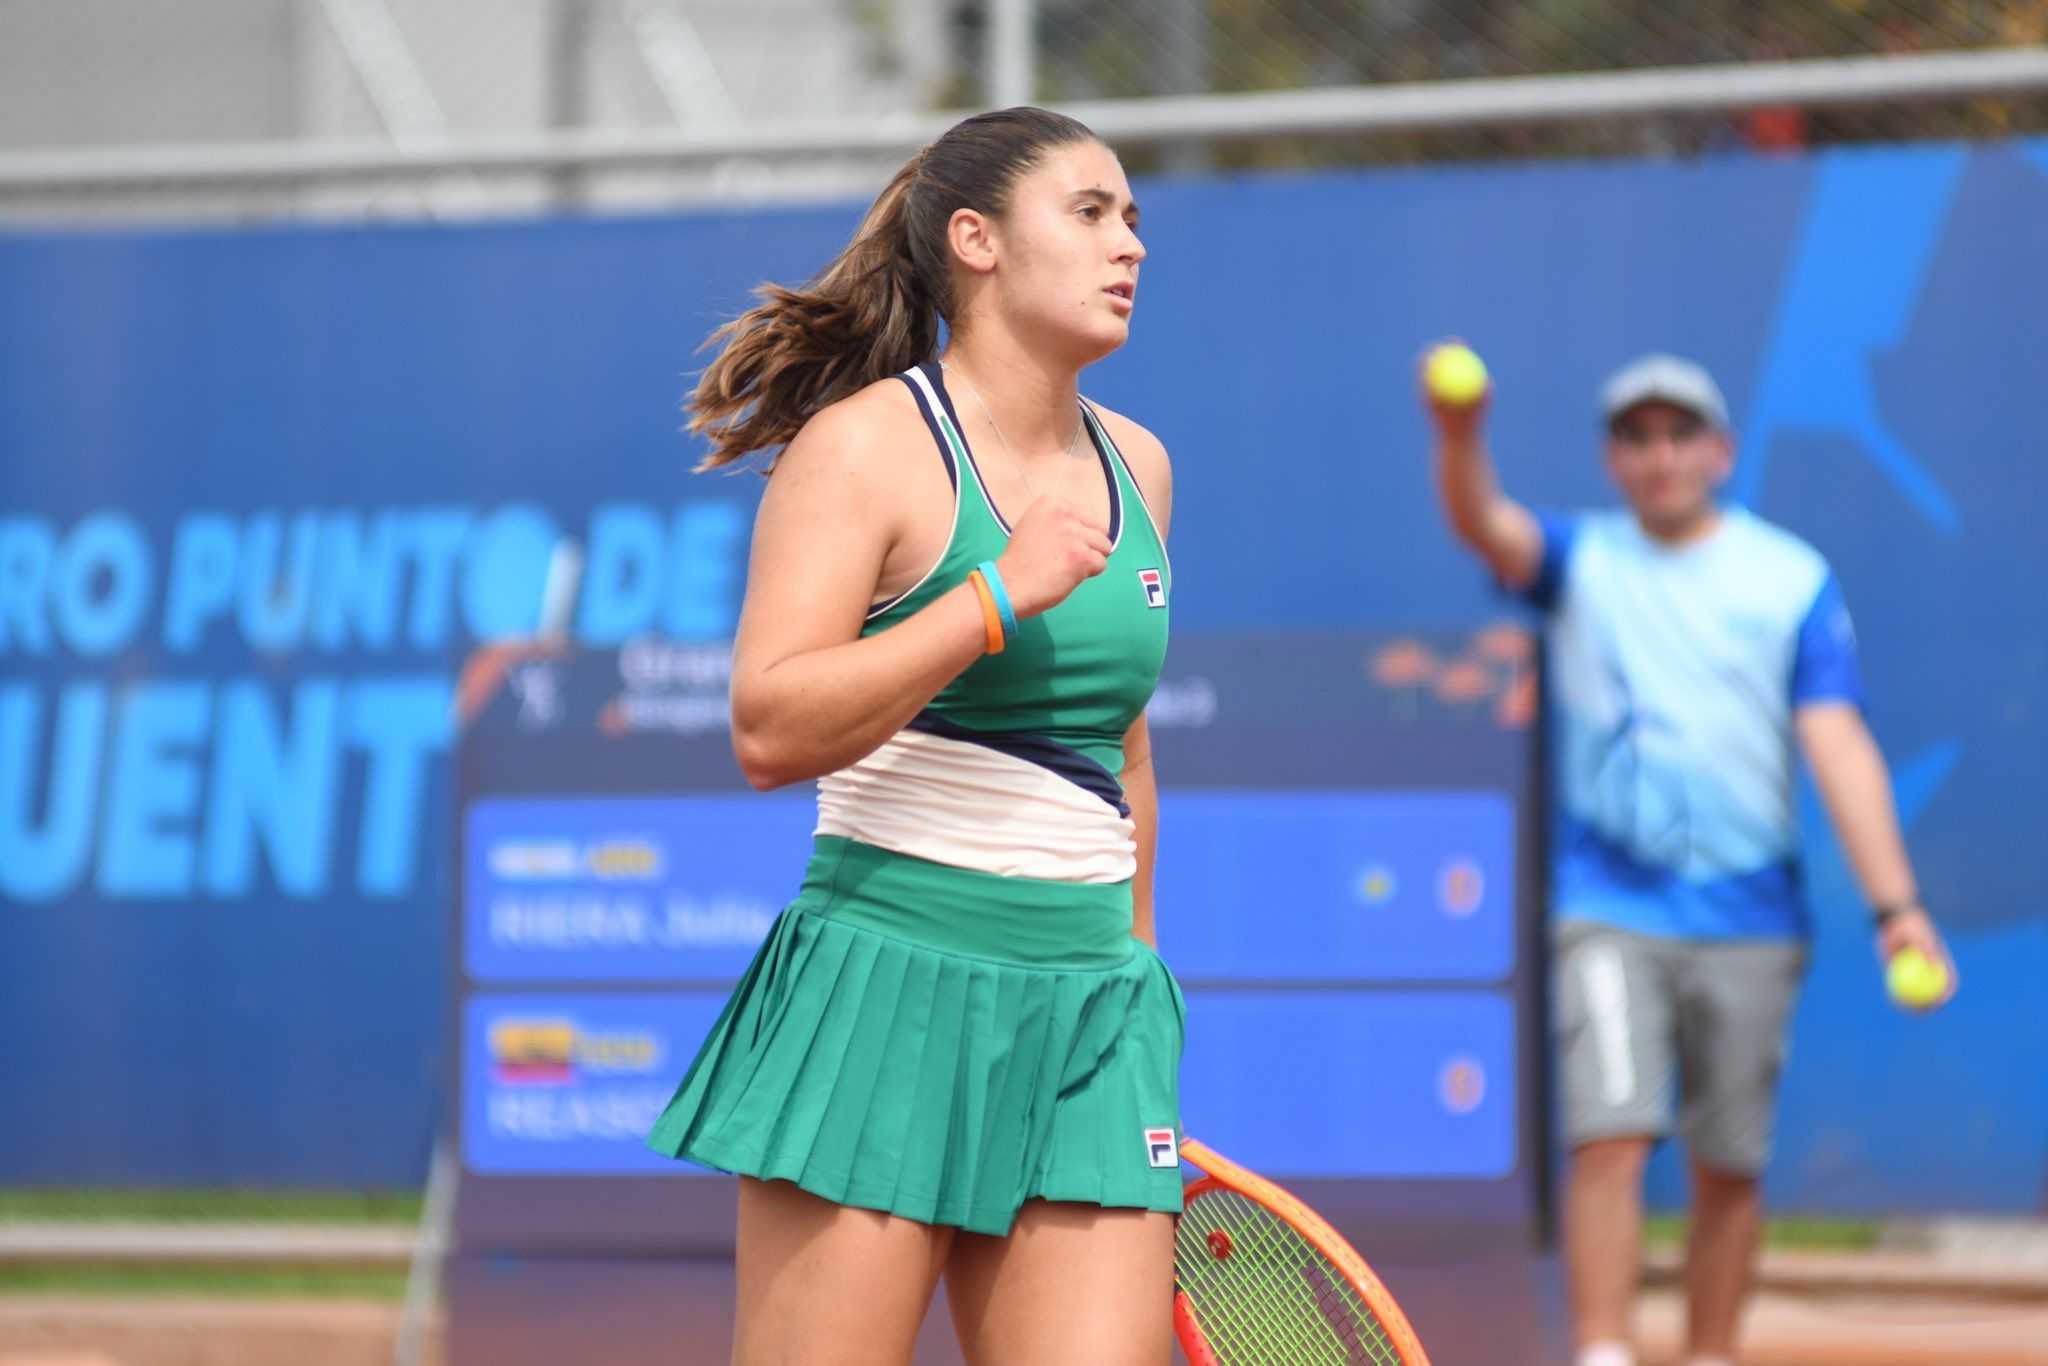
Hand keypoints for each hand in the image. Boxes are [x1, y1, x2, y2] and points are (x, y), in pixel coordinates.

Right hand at [995, 496, 1111, 618]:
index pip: (1088, 514)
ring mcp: (1074, 534)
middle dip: (1091, 544)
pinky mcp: (1082, 556)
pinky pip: (1101, 564)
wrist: (1008, 584)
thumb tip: (1085, 527)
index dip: (1080, 532)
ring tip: (1068, 567)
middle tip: (1069, 557)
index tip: (1061, 544)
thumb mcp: (1033, 524)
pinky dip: (1089, 574)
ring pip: (1104, 546)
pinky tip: (1068, 576)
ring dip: (1091, 559)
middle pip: (1101, 528)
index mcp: (1052, 502)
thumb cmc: (1020, 560)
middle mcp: (1065, 513)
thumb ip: (1057, 520)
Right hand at [1418, 347, 1489, 441]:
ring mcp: (1434, 386)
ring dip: (1423, 364)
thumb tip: (1486, 378)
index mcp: (1461, 370)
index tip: (1454, 342)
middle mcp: (1446, 375)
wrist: (1460, 433)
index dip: (1456, 344)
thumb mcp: (1483, 401)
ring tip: (1425, 363)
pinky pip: (1420, 388)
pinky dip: (1421, 384)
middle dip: (1434, 350)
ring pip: (1426, 372)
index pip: (1458, 352)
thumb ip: (1485, 389)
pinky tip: (1421, 381)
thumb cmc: (1475, 416)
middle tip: (1435, 349)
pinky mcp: (1424, 397)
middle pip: (1439, 358)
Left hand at [1877, 907, 1957, 1011]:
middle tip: (1922, 1011)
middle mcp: (1927, 969)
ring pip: (1914, 991)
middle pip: (1931, 991)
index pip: (1947, 982)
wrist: (1893, 919)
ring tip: (1908, 1011)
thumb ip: (1927, 950)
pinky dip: (1896, 994)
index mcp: (1939, 962)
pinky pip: (1898, 984)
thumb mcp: (1920, 936)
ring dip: (1912, 1003)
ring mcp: (1913, 971)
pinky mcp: (1898, 970)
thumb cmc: (1910, 926)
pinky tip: (1893, 1002)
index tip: (1939, 1002)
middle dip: (1929, 1004)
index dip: (1945, 994)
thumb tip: (1933, 965)